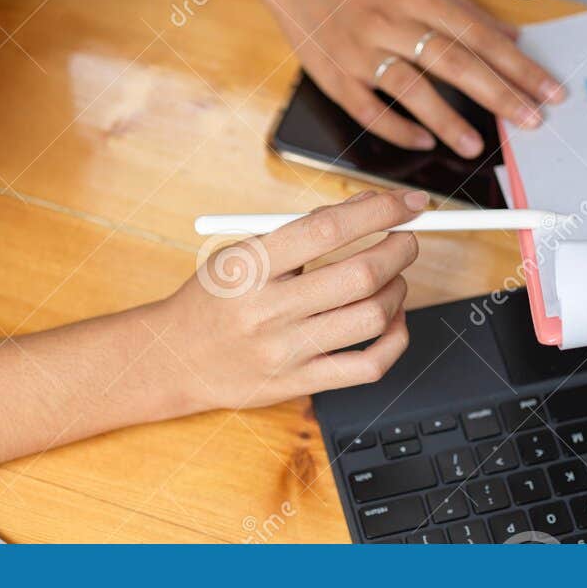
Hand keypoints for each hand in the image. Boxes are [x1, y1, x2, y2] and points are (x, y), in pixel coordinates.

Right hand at [156, 190, 424, 411]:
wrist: (177, 358)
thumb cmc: (216, 298)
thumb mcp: (243, 252)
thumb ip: (303, 230)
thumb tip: (369, 206)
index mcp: (251, 265)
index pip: (329, 229)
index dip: (380, 211)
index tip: (410, 203)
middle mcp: (268, 309)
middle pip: (360, 274)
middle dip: (399, 250)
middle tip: (406, 240)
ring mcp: (285, 352)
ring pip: (371, 318)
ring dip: (399, 291)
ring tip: (394, 279)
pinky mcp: (299, 384)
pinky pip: (368, 366)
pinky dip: (395, 339)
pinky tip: (392, 320)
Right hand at [249, 0, 565, 156]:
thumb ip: (462, 8)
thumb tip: (510, 40)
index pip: (479, 36)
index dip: (518, 67)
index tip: (549, 90)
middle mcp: (389, 19)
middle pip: (454, 63)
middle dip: (498, 95)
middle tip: (531, 121)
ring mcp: (357, 48)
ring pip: (411, 89)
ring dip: (448, 120)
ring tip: (476, 145)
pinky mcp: (331, 72)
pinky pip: (367, 110)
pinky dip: (396, 128)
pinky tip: (423, 140)